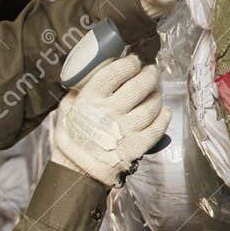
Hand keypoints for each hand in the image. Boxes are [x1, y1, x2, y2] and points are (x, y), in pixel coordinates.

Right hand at [50, 54, 168, 185]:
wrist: (73, 170)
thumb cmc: (70, 136)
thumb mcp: (66, 107)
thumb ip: (80, 89)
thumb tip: (95, 70)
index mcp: (90, 99)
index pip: (117, 71)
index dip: (130, 62)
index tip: (133, 60)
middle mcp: (109, 112)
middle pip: (140, 85)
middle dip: (149, 74)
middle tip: (150, 72)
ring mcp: (125, 129)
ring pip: (152, 105)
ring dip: (157, 96)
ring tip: (154, 93)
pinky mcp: (136, 145)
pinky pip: (158, 127)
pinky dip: (163, 118)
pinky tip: (162, 112)